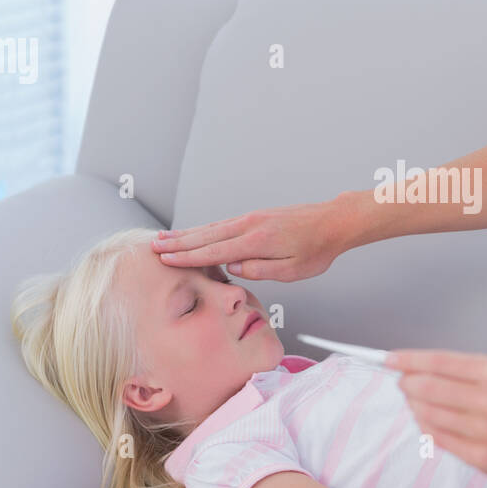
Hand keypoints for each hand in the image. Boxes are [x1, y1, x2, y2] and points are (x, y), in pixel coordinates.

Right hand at [151, 199, 347, 282]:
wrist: (333, 221)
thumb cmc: (316, 250)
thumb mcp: (293, 270)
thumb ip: (261, 270)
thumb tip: (232, 268)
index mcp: (257, 241)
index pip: (214, 252)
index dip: (187, 256)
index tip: (165, 259)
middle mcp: (250, 225)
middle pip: (206, 236)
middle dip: (178, 243)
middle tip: (152, 247)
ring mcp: (251, 218)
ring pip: (212, 228)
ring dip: (187, 234)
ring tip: (165, 238)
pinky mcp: (256, 217)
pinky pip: (223, 224)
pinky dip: (204, 229)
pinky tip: (195, 233)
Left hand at [384, 349, 486, 485]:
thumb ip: (467, 374)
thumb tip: (421, 371)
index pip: (438, 362)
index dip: (408, 360)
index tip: (390, 360)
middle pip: (427, 388)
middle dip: (407, 384)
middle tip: (403, 383)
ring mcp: (484, 431)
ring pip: (429, 415)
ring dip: (415, 407)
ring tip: (416, 402)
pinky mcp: (482, 458)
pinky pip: (440, 440)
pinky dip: (428, 429)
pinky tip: (429, 422)